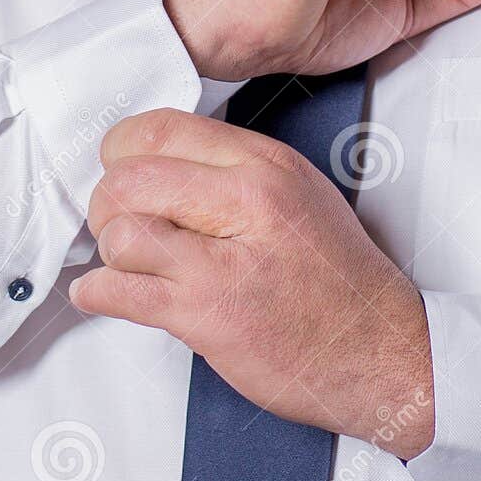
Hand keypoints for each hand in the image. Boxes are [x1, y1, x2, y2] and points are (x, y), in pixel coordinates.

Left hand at [69, 109, 435, 460]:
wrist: (381, 350)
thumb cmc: (338, 282)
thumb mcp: (299, 196)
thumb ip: (231, 173)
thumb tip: (156, 166)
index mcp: (265, 165)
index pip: (158, 129)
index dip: (121, 152)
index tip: (121, 174)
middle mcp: (246, 202)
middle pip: (127, 179)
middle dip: (107, 206)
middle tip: (120, 227)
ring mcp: (224, 261)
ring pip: (120, 233)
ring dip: (110, 254)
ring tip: (128, 265)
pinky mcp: (207, 315)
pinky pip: (119, 291)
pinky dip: (98, 294)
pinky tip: (106, 294)